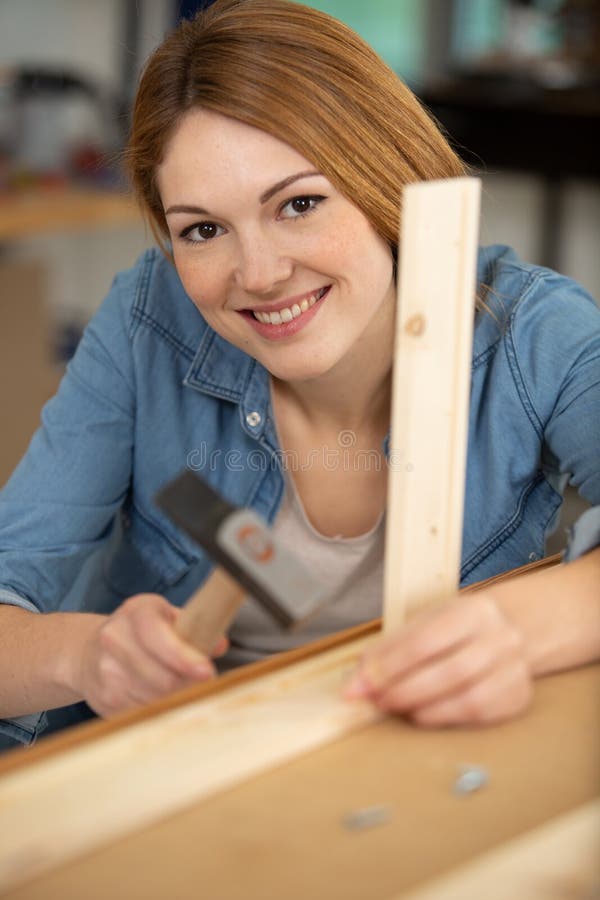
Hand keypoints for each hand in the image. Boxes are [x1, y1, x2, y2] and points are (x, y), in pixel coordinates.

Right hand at [78, 593, 225, 717]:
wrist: (89, 651)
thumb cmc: (141, 633)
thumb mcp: (167, 617)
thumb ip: (195, 628)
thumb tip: (218, 644)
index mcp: (136, 611)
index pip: (158, 636)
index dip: (184, 658)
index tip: (206, 671)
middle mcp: (114, 638)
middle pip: (161, 677)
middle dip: (189, 683)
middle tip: (202, 682)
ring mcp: (106, 671)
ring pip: (154, 699)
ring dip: (176, 698)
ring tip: (182, 687)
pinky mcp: (104, 699)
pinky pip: (142, 713)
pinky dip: (159, 709)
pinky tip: (161, 698)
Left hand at [344, 593, 533, 726]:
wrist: (510, 629)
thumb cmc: (456, 629)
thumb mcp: (424, 624)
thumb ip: (389, 650)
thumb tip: (356, 682)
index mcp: (471, 610)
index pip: (425, 641)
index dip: (388, 667)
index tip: (359, 686)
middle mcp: (500, 637)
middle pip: (449, 672)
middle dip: (405, 691)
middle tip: (377, 701)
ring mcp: (515, 668)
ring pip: (468, 699)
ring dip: (425, 710)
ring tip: (399, 710)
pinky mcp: (519, 696)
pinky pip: (481, 715)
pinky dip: (447, 718)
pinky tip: (426, 715)